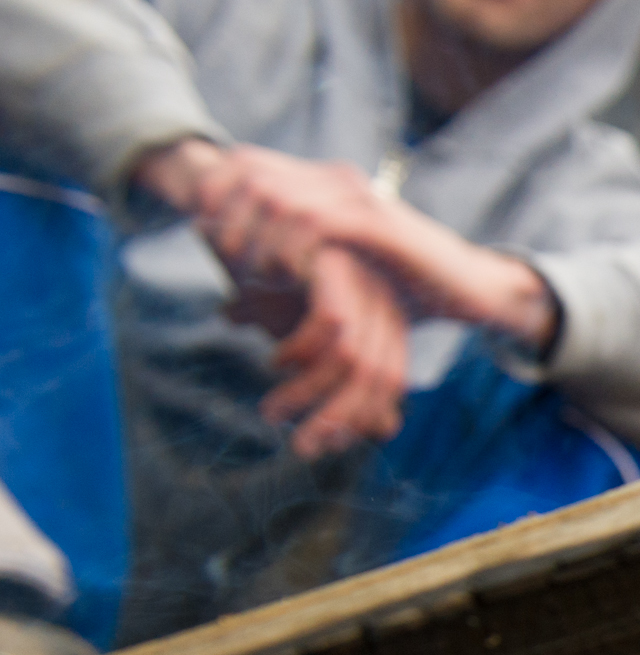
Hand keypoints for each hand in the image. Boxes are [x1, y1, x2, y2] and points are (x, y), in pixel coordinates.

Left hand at [141, 140, 557, 348]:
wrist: (471, 289)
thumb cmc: (403, 291)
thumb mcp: (331, 285)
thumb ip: (278, 288)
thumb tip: (224, 312)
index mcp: (322, 183)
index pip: (242, 163)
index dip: (211, 193)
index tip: (202, 238)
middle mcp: (336, 180)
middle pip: (247, 173)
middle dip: (224, 216)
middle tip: (223, 262)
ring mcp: (357, 198)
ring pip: (273, 196)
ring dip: (253, 235)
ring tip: (253, 275)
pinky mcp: (376, 224)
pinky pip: (313, 223)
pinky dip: (289, 247)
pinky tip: (288, 277)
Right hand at [256, 246, 411, 459]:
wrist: (233, 205)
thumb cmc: (272, 275)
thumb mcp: (308, 330)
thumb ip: (343, 372)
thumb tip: (388, 430)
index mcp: (385, 312)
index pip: (390, 378)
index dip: (360, 416)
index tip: (325, 445)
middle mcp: (382, 294)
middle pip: (376, 375)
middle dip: (336, 420)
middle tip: (302, 449)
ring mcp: (362, 275)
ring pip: (352, 357)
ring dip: (308, 394)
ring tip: (273, 413)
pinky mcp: (336, 258)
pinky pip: (332, 323)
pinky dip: (301, 351)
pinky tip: (278, 361)